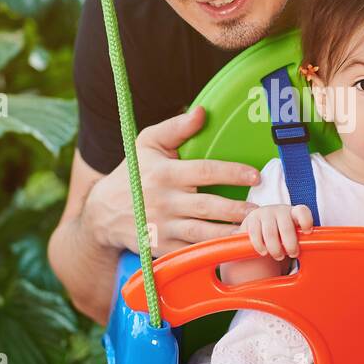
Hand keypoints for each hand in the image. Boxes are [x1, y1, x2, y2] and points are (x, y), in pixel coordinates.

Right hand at [84, 104, 261, 255]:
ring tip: (252, 230)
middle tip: (260, 209)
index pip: (205, 171)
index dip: (232, 173)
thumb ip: (176, 127)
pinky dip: (211, 251)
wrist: (103, 213)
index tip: (255, 175)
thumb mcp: (147, 144)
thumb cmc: (132, 172)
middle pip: (207, 206)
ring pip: (202, 233)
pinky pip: (191, 251)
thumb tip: (203, 112)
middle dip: (236, 209)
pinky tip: (231, 248)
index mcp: (165, 173)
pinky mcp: (162, 248)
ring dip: (229, 233)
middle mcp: (164, 201)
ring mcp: (163, 227)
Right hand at [244, 204, 313, 259]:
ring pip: (270, 233)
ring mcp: (265, 213)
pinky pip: (255, 234)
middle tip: (293, 254)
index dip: (306, 221)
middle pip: (286, 227)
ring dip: (275, 248)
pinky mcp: (251, 219)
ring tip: (278, 256)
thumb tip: (316, 254)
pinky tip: (264, 252)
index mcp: (294, 212)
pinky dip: (260, 246)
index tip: (308, 232)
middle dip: (291, 244)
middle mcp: (280, 210)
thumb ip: (303, 239)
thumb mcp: (295, 234)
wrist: (262, 227)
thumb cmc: (284, 235)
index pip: (302, 212)